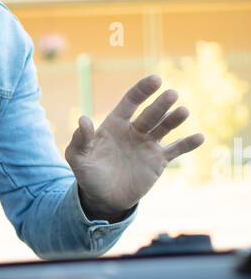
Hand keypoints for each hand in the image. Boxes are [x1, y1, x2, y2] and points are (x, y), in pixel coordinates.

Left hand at [64, 74, 203, 220]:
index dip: (142, 90)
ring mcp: (148, 144)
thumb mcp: (78, 159)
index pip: (130, 101)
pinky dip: (188, 144)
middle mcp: (135, 130)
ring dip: (175, 119)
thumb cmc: (89, 175)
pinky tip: (200, 137)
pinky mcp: (158, 160)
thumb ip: (80, 140)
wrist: (103, 198)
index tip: (155, 80)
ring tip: (183, 111)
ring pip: (165, 128)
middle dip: (161, 104)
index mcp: (116, 124)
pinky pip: (176, 150)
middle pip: (151, 114)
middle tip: (171, 94)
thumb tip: (83, 120)